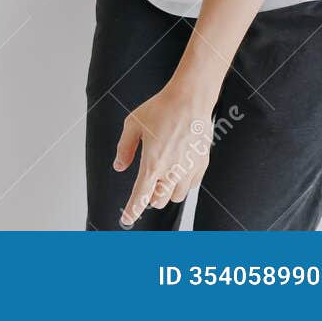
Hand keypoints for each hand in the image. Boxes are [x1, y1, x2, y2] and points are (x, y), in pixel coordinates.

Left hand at [114, 83, 215, 226]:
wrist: (189, 100)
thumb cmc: (159, 109)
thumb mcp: (132, 125)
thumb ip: (125, 148)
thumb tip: (119, 167)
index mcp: (152, 163)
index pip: (140, 196)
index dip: (132, 211)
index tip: (126, 221)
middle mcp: (172, 171)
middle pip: (158, 200)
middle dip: (149, 198)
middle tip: (145, 185)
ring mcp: (189, 169)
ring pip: (176, 197)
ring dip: (166, 193)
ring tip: (161, 177)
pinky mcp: (201, 164)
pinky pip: (190, 185)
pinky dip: (181, 184)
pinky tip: (176, 171)